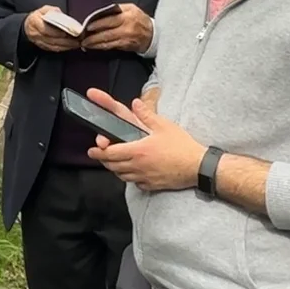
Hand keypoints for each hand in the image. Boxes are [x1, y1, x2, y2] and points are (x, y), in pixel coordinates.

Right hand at [23, 5, 78, 52]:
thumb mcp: (44, 9)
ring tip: (76, 44)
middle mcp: (36, 33)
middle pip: (51, 39)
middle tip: (76, 40)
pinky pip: (53, 49)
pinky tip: (70, 46)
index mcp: (35, 21)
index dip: (55, 32)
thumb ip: (53, 11)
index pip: (44, 29)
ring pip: (53, 46)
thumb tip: (63, 16)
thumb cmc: (38, 16)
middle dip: (65, 41)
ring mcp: (39, 41)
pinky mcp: (43, 46)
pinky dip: (63, 48)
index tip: (65, 33)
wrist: (29, 25)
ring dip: (66, 46)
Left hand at [81, 3, 152, 52]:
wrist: (153, 34)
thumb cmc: (140, 20)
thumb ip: (117, 9)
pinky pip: (111, 47)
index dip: (97, 24)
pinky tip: (94, 47)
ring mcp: (126, 38)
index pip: (109, 20)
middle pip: (106, 33)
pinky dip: (101, 47)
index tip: (87, 26)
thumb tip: (102, 12)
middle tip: (82, 38)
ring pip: (107, 42)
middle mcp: (127, 28)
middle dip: (92, 36)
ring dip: (94, 43)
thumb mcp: (131, 9)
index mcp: (127, 16)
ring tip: (85, 43)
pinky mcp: (125, 46)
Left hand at [85, 88, 206, 191]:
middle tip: (99, 155)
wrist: (197, 167)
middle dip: (103, 160)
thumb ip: (146, 115)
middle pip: (112, 166)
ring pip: (121, 176)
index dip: (98, 152)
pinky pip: (134, 183)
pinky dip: (130, 177)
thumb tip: (135, 103)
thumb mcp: (164, 126)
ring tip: (114, 162)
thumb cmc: (182, 146)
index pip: (110, 153)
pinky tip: (133, 172)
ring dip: (115, 169)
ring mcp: (144, 177)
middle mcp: (137, 166)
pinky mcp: (151, 185)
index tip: (91, 150)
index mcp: (137, 150)